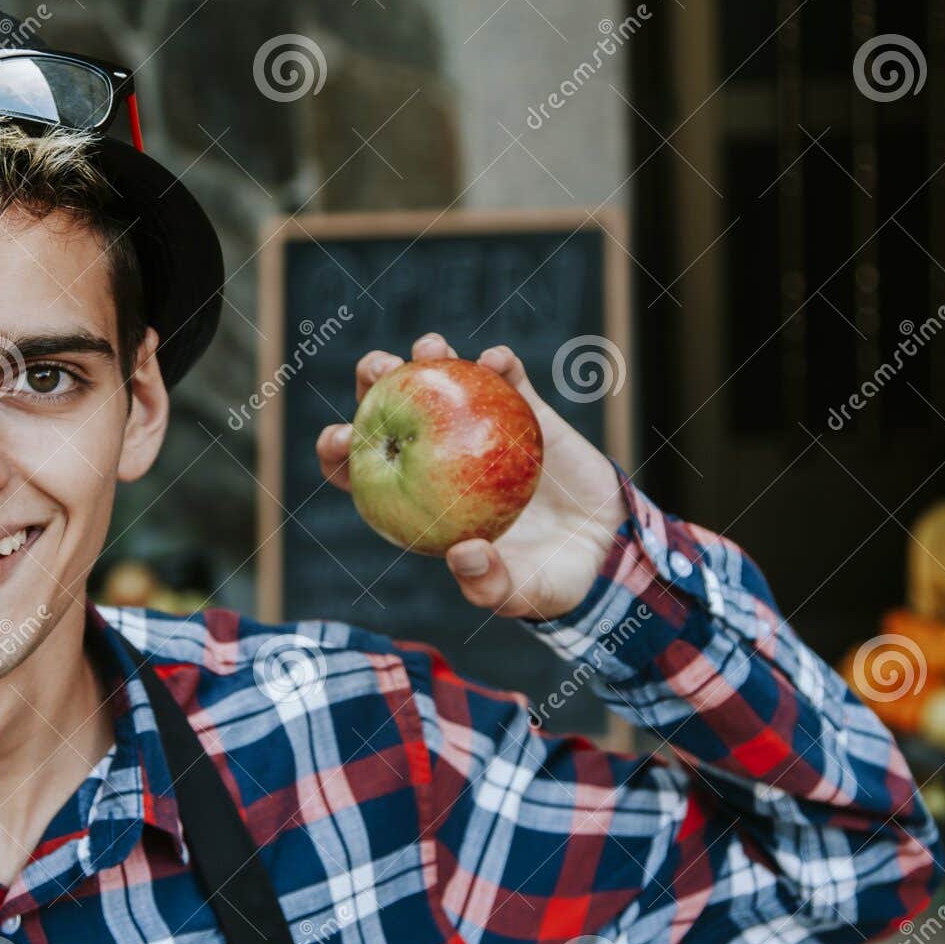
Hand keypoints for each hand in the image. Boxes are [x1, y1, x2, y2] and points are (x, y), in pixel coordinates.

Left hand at [316, 333, 625, 619]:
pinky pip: (507, 377)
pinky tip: (497, 361)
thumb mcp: (521, 594)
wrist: (606, 547)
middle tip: (381, 369)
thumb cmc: (549, 579)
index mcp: (418, 500)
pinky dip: (500, 364)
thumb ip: (490, 586)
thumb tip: (463, 553)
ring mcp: (480, 427)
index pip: (360, 471)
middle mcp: (441, 456)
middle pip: (389, 409)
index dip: (338, 450)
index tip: (340, 438)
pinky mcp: (525, 408)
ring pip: (440, 379)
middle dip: (371, 381)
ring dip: (427, 356)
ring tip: (433, 349)